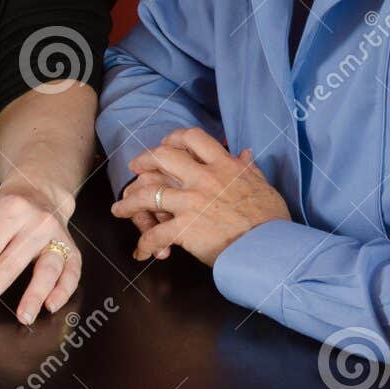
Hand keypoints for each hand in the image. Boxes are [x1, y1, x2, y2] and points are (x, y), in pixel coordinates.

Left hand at [0, 181, 79, 324]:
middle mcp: (36, 222)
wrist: (40, 191)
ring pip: (48, 268)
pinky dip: (63, 290)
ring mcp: (57, 235)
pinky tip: (51, 304)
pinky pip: (72, 272)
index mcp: (10, 210)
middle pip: (12, 262)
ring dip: (35, 295)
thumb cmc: (5, 207)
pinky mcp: (72, 248)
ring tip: (23, 316)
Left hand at [111, 128, 289, 265]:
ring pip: (150, 194)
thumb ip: (248, 168)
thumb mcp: (263, 185)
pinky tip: (140, 250)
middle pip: (163, 157)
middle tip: (135, 168)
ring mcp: (192, 202)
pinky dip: (145, 243)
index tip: (165, 143)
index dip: (174, 138)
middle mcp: (204, 178)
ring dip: (130, 202)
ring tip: (119, 209)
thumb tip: (244, 153)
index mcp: (224, 165)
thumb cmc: (270, 219)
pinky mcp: (186, 228)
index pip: (193, 138)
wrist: (269, 247)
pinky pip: (155, 234)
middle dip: (144, 160)